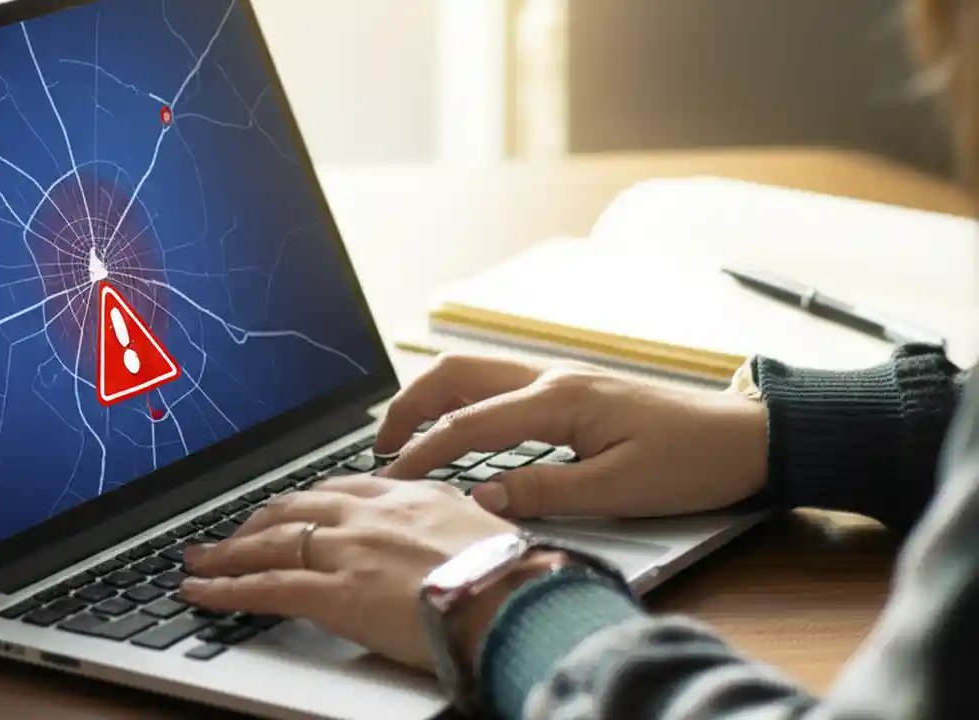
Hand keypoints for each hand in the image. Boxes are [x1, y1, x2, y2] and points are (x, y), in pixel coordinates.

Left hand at [182, 477, 527, 669]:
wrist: (517, 597)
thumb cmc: (512, 571)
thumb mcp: (481, 527)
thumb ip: (450, 522)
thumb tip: (453, 528)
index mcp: (405, 496)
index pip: (338, 490)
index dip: (304, 501)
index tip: (287, 508)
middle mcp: (367, 515)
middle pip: (293, 509)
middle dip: (255, 521)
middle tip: (229, 532)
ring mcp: (347, 551)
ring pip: (270, 543)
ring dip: (227, 552)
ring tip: (198, 558)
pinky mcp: (334, 594)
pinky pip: (265, 588)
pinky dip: (225, 589)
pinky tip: (201, 591)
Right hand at [374, 354, 767, 518]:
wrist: (748, 437)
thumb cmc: (692, 463)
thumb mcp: (619, 492)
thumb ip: (543, 490)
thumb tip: (480, 496)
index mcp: (560, 400)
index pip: (469, 423)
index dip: (422, 451)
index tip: (390, 478)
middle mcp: (552, 377)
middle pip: (457, 374)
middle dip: (409, 405)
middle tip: (380, 448)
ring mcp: (561, 377)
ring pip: (475, 372)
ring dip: (432, 399)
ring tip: (406, 437)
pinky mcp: (571, 389)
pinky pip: (498, 385)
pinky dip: (462, 402)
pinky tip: (458, 429)